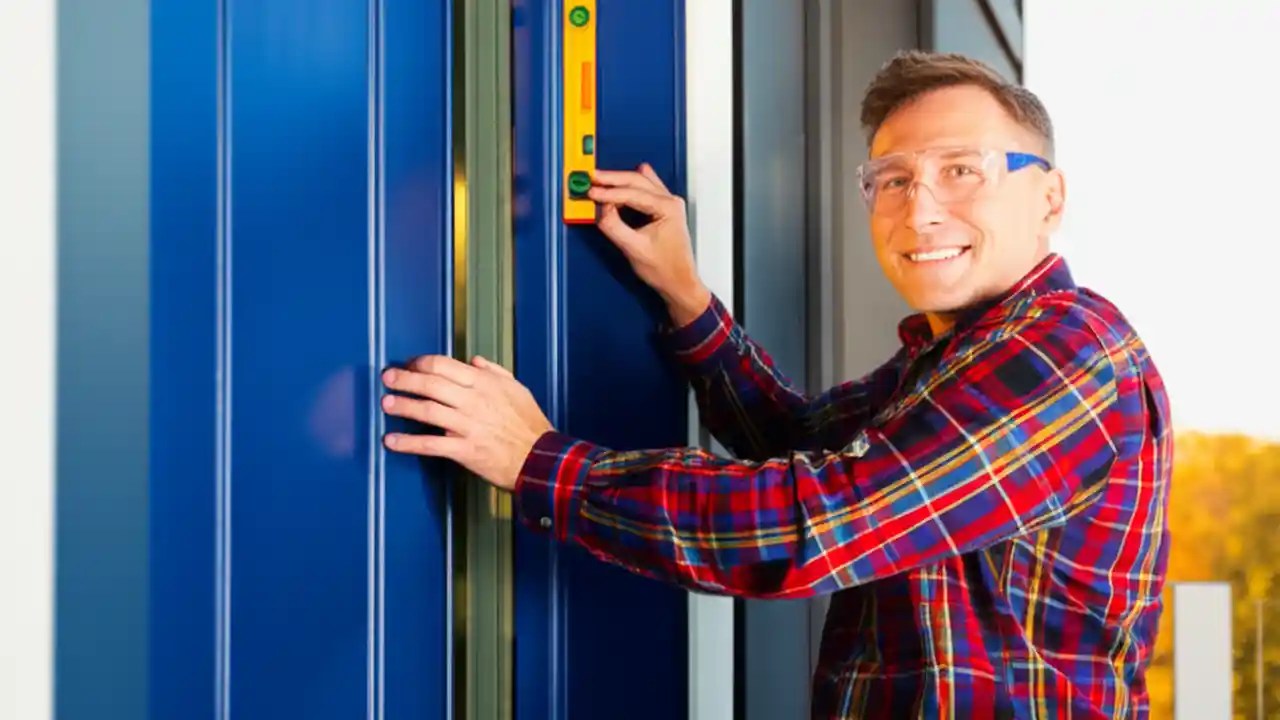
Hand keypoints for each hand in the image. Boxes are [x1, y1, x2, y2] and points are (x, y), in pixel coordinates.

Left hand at [380, 354, 553, 490]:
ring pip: (427, 410)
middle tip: (388, 377)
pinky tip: (391, 441)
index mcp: (484, 383)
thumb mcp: (518, 389)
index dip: (422, 363)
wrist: (540, 458)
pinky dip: (408, 443)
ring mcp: (468, 426)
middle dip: (405, 379)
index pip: (444, 365)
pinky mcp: (464, 450)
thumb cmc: (530, 424)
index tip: (410, 365)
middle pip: (430, 384)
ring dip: (403, 406)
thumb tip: (474, 361)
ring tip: (386, 403)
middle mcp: (473, 401)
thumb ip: (495, 372)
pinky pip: (431, 445)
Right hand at [588, 164, 710, 326]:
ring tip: (601, 179)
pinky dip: (631, 186)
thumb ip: (614, 226)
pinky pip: (646, 190)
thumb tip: (601, 210)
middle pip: (637, 182)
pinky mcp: (664, 210)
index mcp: (668, 208)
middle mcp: (671, 202)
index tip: (592, 192)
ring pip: (641, 183)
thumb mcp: (634, 249)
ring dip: (620, 181)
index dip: (609, 192)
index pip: (632, 194)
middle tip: (593, 177)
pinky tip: (624, 180)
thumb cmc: (665, 269)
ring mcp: (669, 205)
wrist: (679, 283)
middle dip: (612, 179)